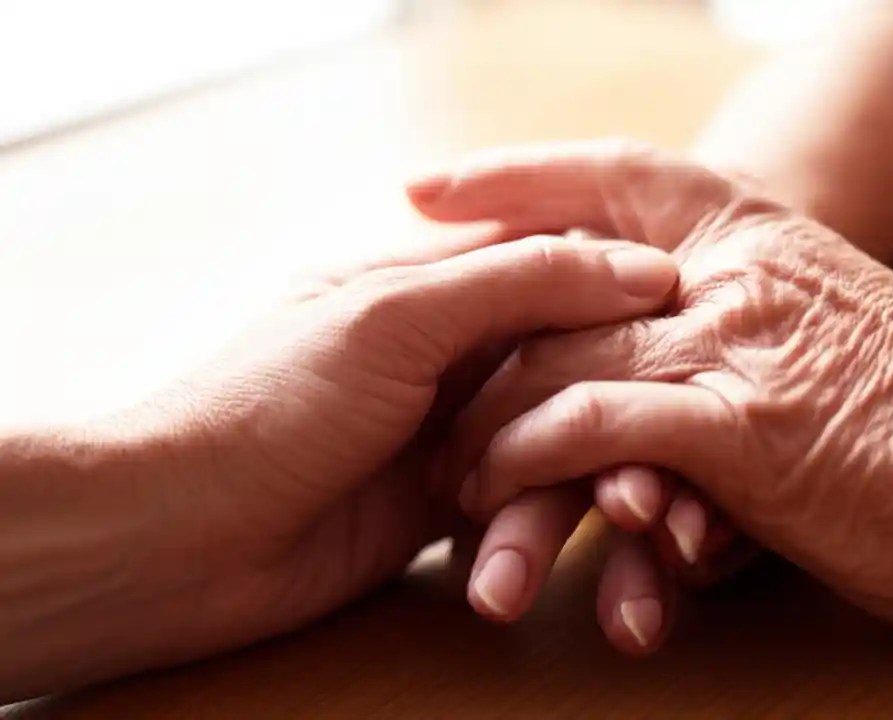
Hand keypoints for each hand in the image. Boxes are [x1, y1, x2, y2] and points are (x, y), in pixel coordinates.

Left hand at [9, 231, 678, 696]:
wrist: (181, 537)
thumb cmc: (272, 406)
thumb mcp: (398, 319)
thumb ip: (518, 283)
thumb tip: (639, 265)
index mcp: (439, 279)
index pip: (564, 268)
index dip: (636, 300)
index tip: (703, 331)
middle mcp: (454, 348)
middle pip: (578, 366)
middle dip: (636, 421)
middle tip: (680, 481)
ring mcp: (453, 429)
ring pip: (565, 444)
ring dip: (610, 496)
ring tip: (662, 546)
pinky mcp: (448, 504)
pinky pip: (532, 507)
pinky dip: (571, 534)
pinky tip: (622, 571)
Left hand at [411, 140, 892, 634]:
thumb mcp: (833, 327)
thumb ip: (744, 312)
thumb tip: (656, 331)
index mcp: (759, 229)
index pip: (612, 172)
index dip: (514, 176)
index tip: (429, 184)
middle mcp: (737, 267)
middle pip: (559, 277)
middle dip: (470, 323)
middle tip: (403, 369)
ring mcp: (735, 339)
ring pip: (559, 358)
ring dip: (486, 424)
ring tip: (443, 476)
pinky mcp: (738, 426)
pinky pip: (592, 427)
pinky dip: (528, 460)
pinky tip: (489, 497)